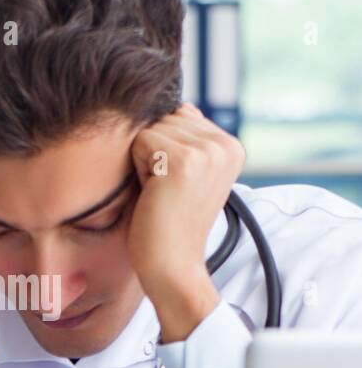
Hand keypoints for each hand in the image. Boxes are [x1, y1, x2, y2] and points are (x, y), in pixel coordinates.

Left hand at [127, 102, 242, 337]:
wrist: (172, 263)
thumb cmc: (168, 219)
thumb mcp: (187, 172)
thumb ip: (187, 136)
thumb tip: (179, 103)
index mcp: (231, 145)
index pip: (178, 114)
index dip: (164, 148)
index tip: (175, 182)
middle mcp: (225, 144)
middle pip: (162, 118)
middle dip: (152, 152)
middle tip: (165, 188)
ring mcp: (207, 151)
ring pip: (150, 128)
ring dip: (143, 160)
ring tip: (160, 190)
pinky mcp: (185, 160)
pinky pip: (139, 141)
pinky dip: (137, 167)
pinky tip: (153, 192)